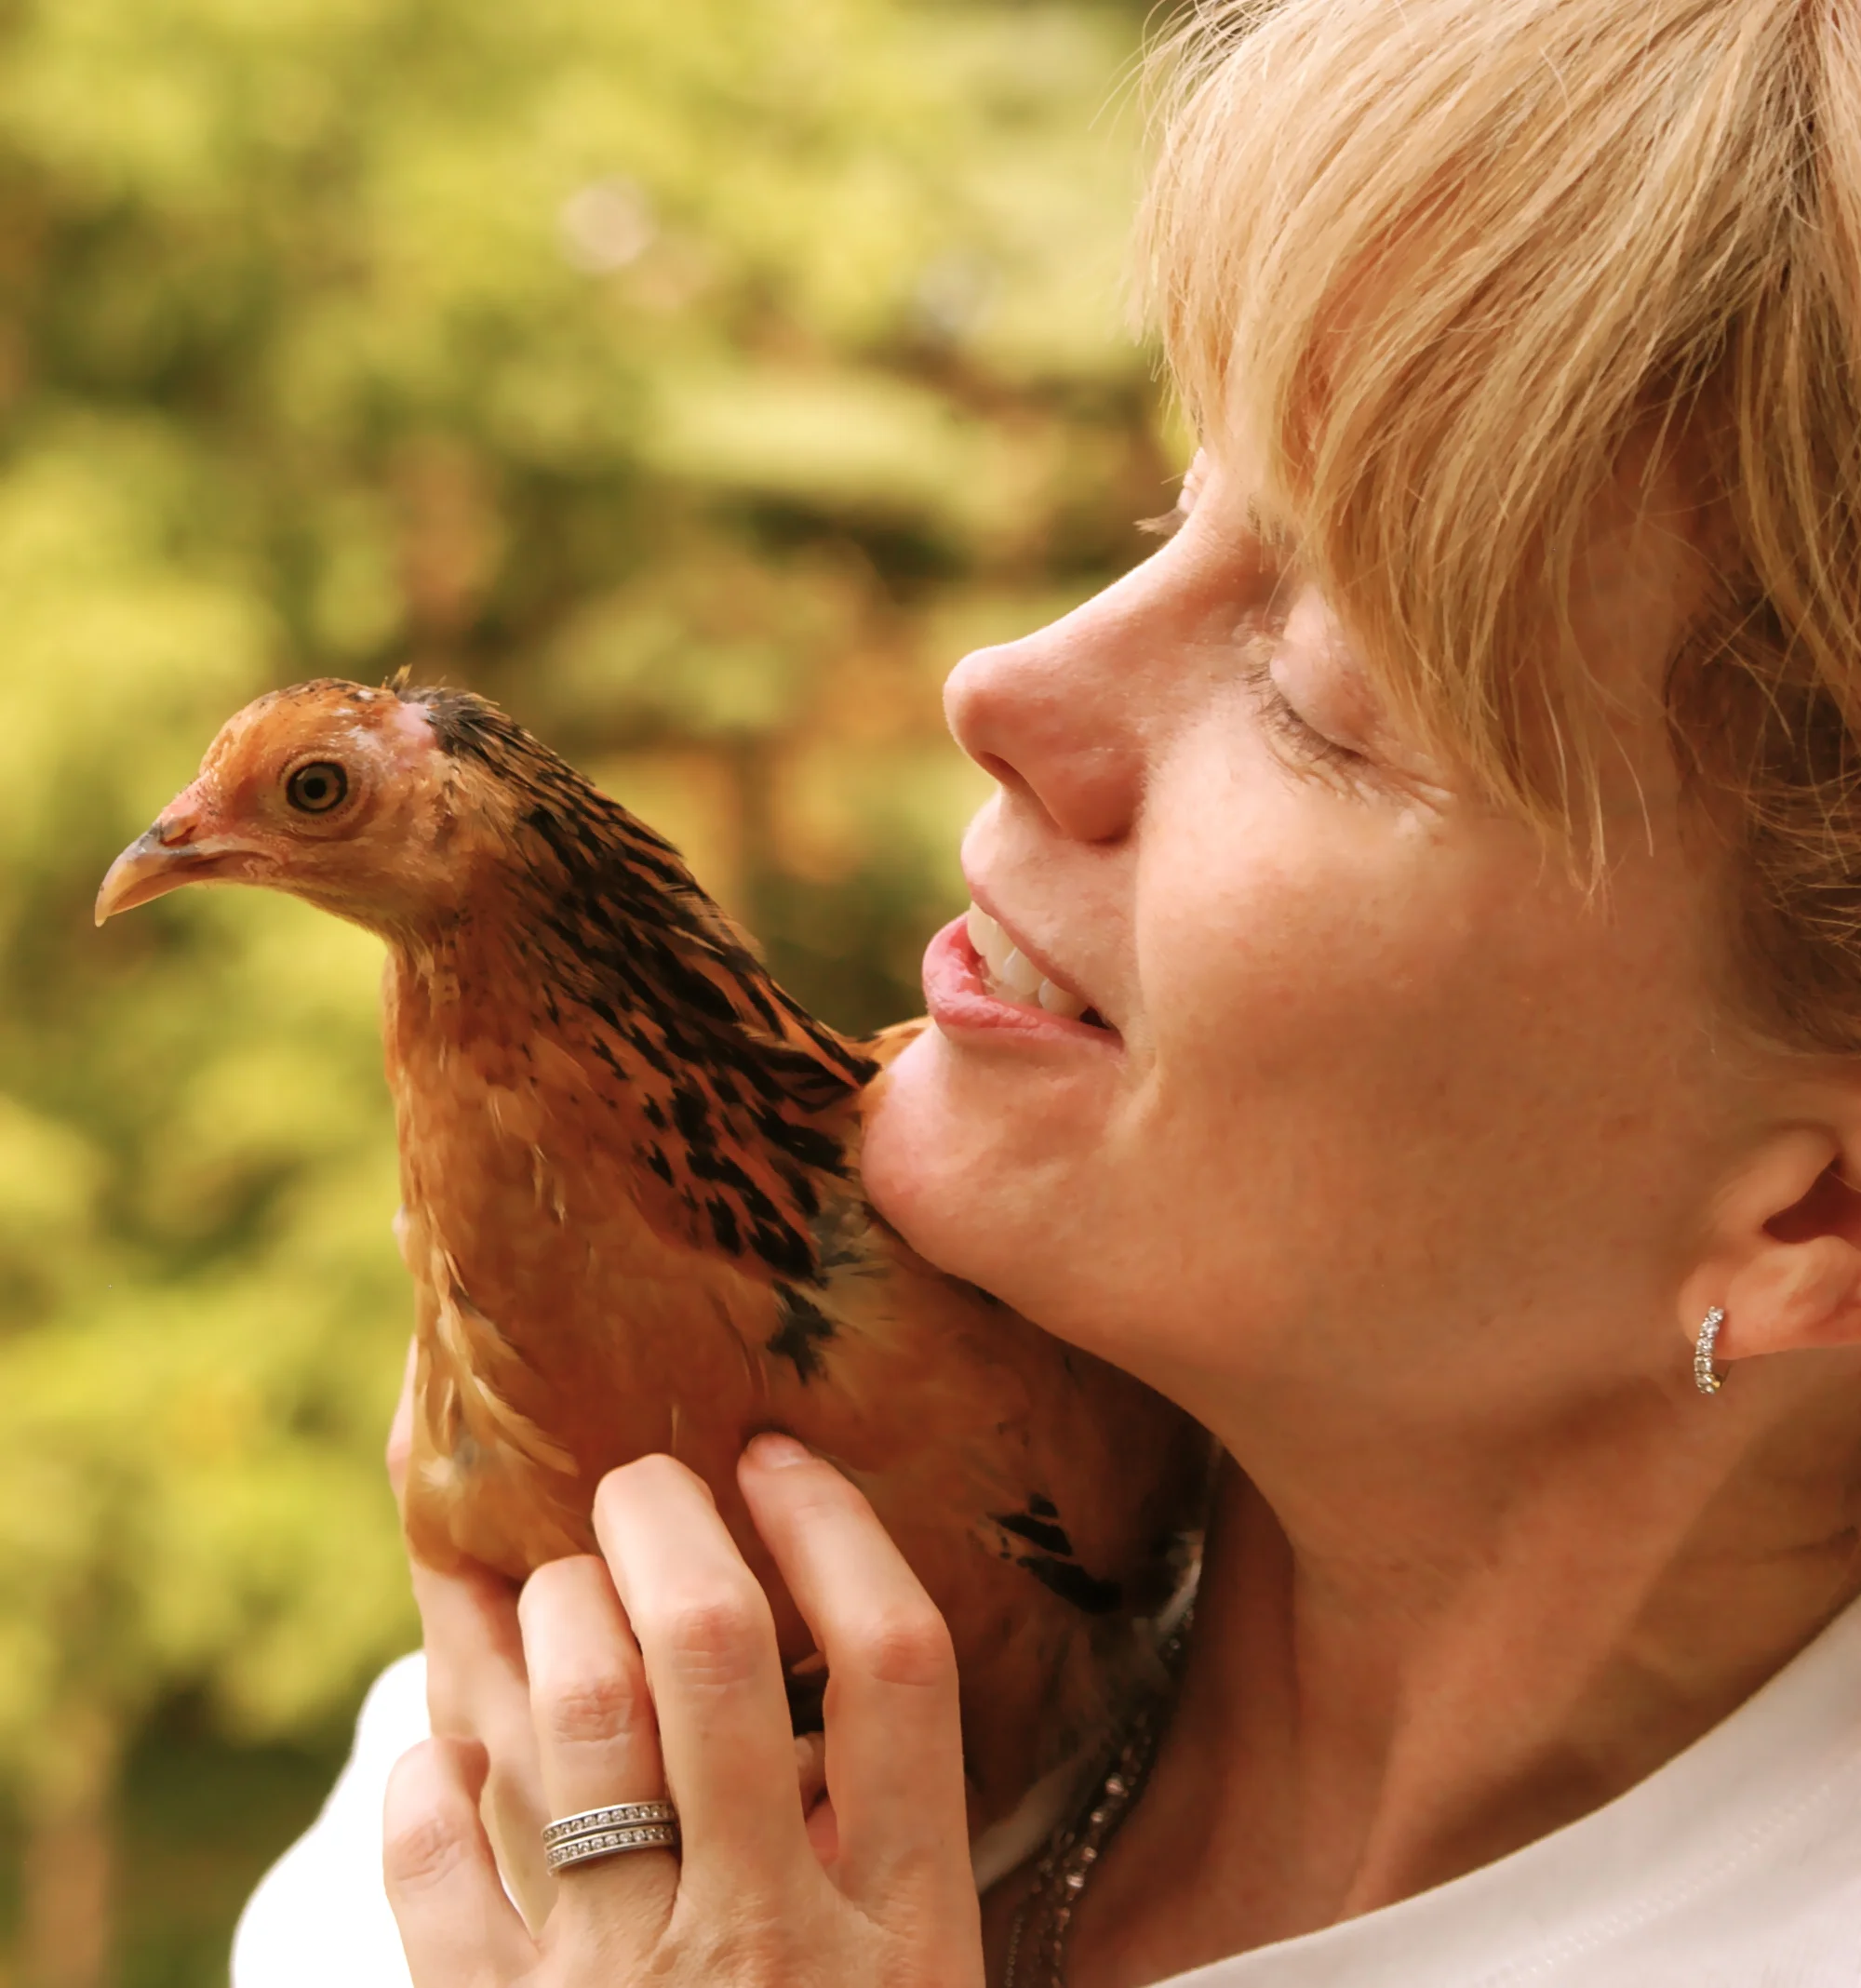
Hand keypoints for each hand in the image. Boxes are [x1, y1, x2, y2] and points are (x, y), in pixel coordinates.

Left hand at [382, 1431, 984, 1986]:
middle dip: (662, 1521)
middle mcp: (773, 1943)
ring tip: (551, 1578)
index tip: (782, 1455)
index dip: (838, 1532)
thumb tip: (845, 1665)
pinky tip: (439, 1752)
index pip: (895, 1668)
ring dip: (547, 1611)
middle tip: (642, 1476)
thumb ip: (895, 1856)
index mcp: (910, 1933)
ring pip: (577, 1715)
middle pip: (713, 1651)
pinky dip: (425, 1786)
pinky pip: (437, 1875)